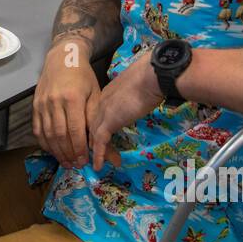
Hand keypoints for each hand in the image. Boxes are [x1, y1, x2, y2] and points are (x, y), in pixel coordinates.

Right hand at [33, 39, 102, 168]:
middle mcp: (54, 102)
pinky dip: (44, 143)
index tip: (85, 161)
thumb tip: (101, 143)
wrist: (62, 57)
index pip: (75, 130)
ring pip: (47, 134)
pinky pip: (37, 129)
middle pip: (59, 135)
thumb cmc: (83, 76)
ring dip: (56, 151)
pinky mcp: (35, 105)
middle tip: (75, 165)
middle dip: (68, 154)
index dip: (79, 148)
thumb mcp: (95, 94)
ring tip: (65, 162)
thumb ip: (96, 118)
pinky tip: (53, 151)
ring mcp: (42, 104)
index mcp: (72, 98)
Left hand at [85, 54, 163, 170]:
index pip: (97, 115)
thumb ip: (134, 95)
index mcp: (107, 93)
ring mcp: (103, 111)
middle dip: (91, 142)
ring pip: (93, 135)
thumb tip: (144, 98)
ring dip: (93, 151)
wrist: (151, 76)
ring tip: (94, 165)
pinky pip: (99, 142)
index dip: (96, 128)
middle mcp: (101, 102)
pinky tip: (98, 165)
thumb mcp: (138, 87)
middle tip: (93, 157)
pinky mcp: (108, 122)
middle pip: (91, 126)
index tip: (99, 140)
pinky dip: (98, 155)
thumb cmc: (150, 78)